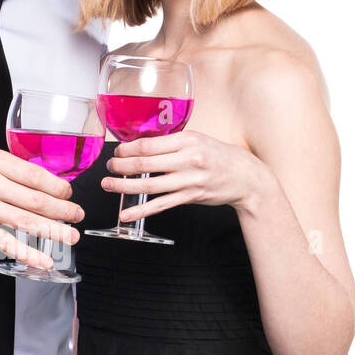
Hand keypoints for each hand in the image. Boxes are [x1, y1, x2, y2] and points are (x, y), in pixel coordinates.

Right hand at [0, 147, 83, 269]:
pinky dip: (27, 253)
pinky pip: (5, 243)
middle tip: (78, 216)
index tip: (69, 194)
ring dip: (54, 231)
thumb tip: (45, 184)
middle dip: (63, 210)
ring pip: (26, 222)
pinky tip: (44, 260)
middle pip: (36, 200)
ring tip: (71, 237)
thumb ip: (12, 168)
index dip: (59, 188)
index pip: (36, 176)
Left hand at [102, 130, 269, 218]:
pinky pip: (160, 205)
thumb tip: (142, 146)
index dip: (127, 149)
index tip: (117, 152)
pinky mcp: (190, 197)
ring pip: (148, 184)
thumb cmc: (219, 156)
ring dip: (123, 186)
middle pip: (144, 163)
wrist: (246, 177)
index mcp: (187, 140)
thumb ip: (172, 143)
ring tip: (109, 185)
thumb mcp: (197, 140)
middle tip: (109, 168)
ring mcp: (189, 179)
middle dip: (120, 166)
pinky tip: (126, 213)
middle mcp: (188, 158)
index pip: (148, 144)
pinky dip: (140, 210)